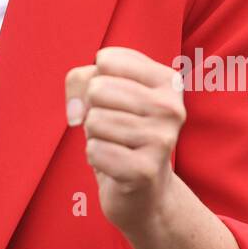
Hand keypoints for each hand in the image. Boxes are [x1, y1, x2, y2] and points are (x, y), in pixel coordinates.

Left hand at [65, 46, 186, 244]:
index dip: (95, 80)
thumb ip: (80, 81)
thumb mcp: (103, 92)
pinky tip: (115, 163)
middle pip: (97, 88)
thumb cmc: (120, 130)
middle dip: (94, 110)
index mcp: (168, 80)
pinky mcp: (145, 170)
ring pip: (94, 120)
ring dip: (95, 135)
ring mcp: (163, 140)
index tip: (114, 100)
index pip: (106, 60)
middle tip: (114, 128)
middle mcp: (172, 107)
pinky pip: (94, 150)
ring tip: (116, 145)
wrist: (144, 188)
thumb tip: (75, 114)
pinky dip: (94, 157)